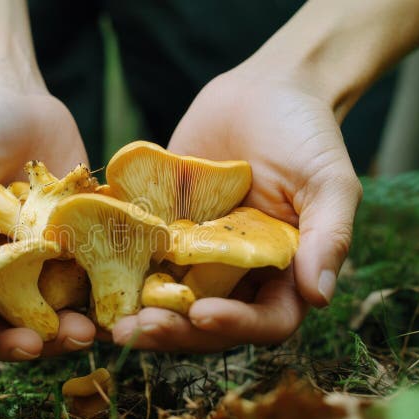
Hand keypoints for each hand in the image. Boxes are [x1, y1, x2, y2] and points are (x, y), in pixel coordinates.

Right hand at [0, 87, 96, 360]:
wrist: (26, 105)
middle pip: (2, 323)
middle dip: (19, 341)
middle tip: (40, 345)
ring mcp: (37, 267)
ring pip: (48, 314)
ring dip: (62, 332)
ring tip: (83, 333)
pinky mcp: (76, 253)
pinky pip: (86, 286)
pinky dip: (96, 301)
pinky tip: (111, 308)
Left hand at [113, 65, 361, 350]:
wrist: (263, 89)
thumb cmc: (307, 135)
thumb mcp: (329, 183)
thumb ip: (328, 237)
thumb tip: (321, 295)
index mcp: (281, 273)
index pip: (264, 319)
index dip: (235, 325)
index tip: (202, 315)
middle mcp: (236, 272)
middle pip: (206, 319)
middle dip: (174, 329)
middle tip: (138, 328)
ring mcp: (195, 252)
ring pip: (167, 296)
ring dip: (139, 311)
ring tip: (110, 319)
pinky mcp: (162, 227)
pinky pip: (138, 254)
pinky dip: (115, 269)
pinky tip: (89, 275)